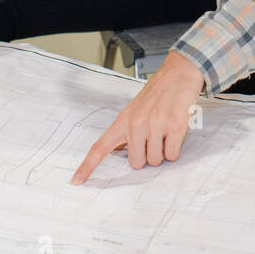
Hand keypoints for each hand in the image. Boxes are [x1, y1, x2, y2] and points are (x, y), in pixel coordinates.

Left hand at [72, 50, 205, 183]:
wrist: (178, 73)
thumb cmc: (157, 92)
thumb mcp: (134, 109)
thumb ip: (126, 130)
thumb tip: (119, 151)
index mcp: (123, 120)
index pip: (100, 147)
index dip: (87, 166)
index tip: (76, 181)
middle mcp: (136, 123)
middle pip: (136, 163)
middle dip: (146, 156)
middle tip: (153, 138)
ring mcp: (155, 125)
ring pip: (155, 161)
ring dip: (162, 152)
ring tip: (165, 132)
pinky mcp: (174, 127)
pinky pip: (171, 155)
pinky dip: (174, 149)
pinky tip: (174, 132)